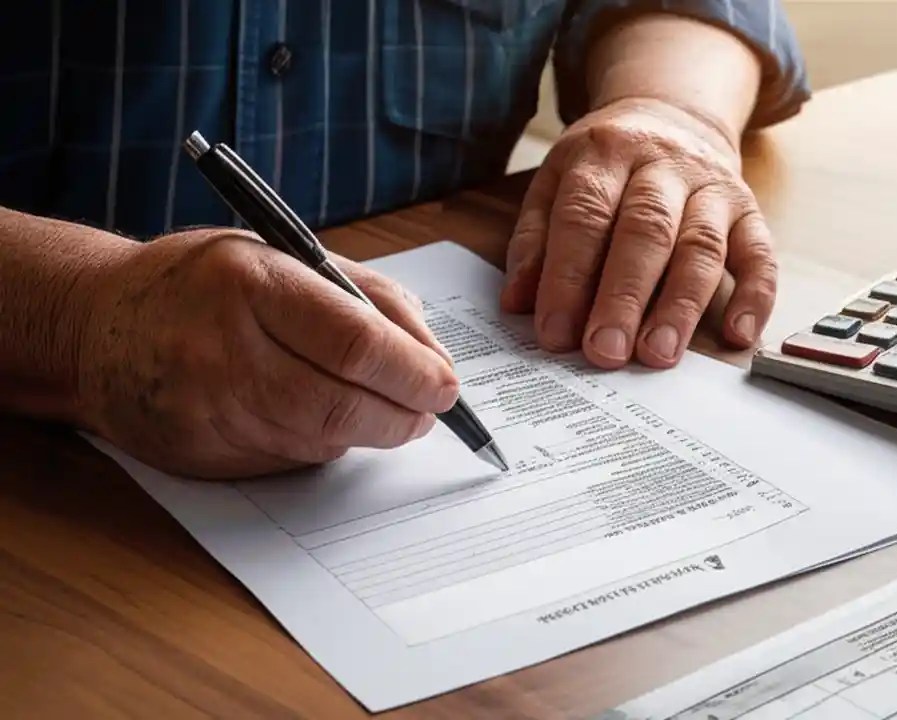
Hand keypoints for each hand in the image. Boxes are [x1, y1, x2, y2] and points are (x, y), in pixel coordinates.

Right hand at [76, 229, 457, 478]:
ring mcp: (209, 411)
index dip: (414, 372)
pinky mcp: (203, 456)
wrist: (94, 327)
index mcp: (252, 284)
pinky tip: (316, 414)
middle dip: (405, 415)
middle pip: (344, 406)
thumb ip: (367, 297)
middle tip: (428, 409)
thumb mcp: (284, 256)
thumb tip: (433, 355)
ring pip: (323, 440)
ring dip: (370, 430)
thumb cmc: (203, 283)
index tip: (446, 383)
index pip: (356, 344)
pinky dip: (323, 442)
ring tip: (381, 406)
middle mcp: (225, 351)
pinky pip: (290, 459)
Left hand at [501, 96, 776, 368]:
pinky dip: (754, 297)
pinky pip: (760, 254)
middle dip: (623, 297)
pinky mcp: (749, 210)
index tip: (556, 333)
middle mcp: (663, 164)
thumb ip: (535, 241)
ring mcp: (712, 186)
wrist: (674, 115)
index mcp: (604, 154)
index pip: (584, 216)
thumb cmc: (607, 167)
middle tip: (606, 351)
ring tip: (659, 354)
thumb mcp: (557, 181)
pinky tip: (737, 336)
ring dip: (681, 305)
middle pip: (646, 231)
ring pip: (702, 246)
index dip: (567, 277)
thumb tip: (518, 303)